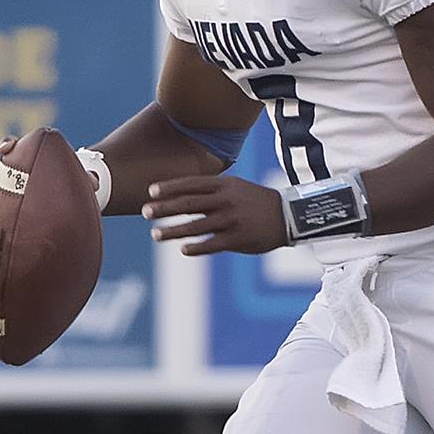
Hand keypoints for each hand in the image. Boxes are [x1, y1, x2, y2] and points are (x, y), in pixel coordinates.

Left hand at [142, 176, 287, 255]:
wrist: (288, 216)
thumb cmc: (254, 201)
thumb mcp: (235, 187)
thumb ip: (210, 190)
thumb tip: (179, 195)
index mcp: (224, 185)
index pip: (191, 184)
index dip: (169, 188)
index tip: (150, 192)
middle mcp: (225, 201)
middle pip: (188, 203)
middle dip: (164, 208)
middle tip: (145, 212)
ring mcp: (231, 220)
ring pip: (195, 226)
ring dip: (173, 230)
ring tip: (155, 234)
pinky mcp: (238, 238)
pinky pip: (212, 244)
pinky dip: (196, 247)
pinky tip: (183, 249)